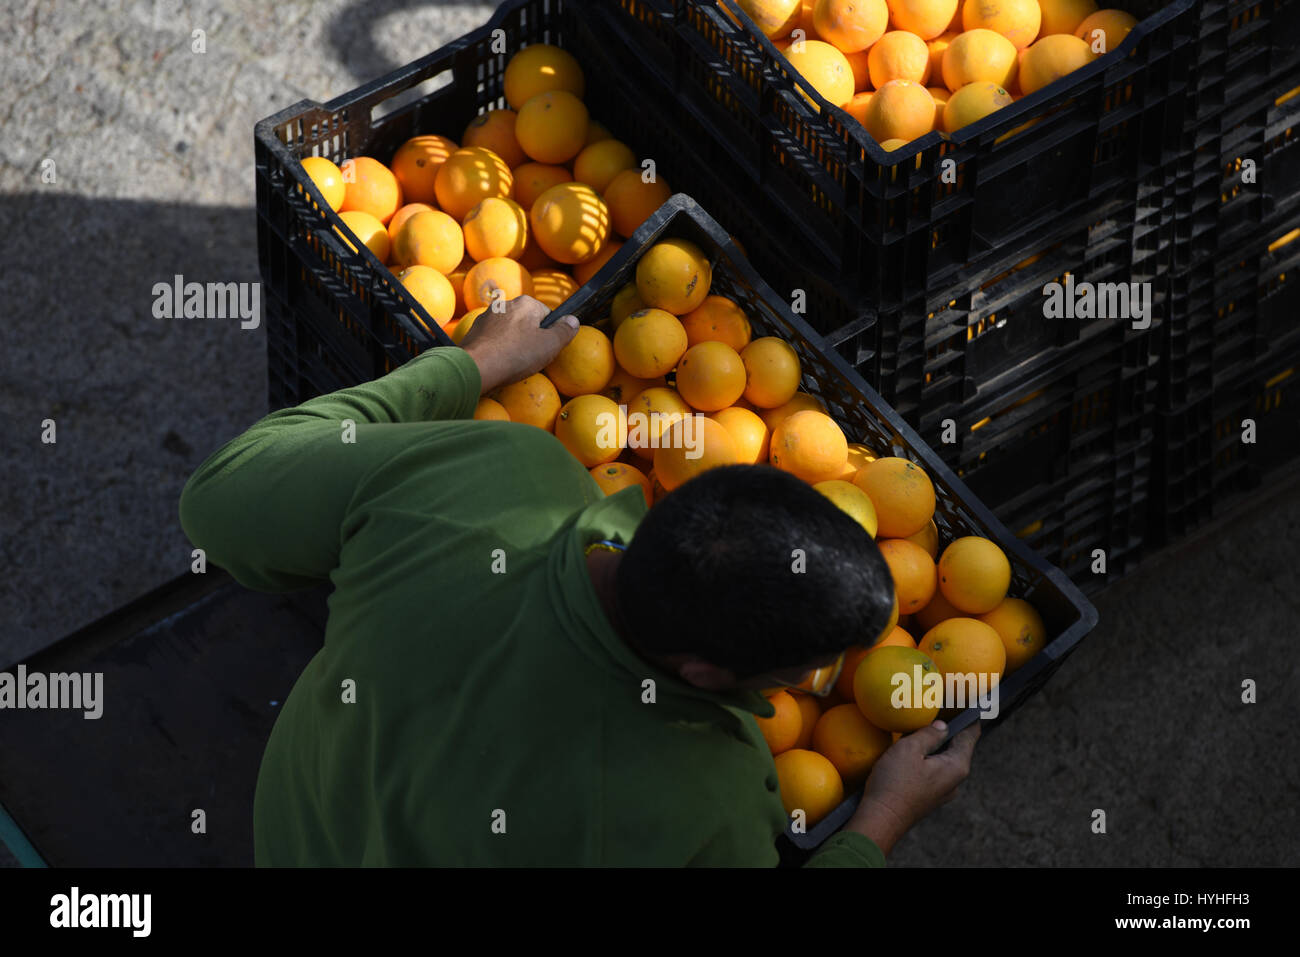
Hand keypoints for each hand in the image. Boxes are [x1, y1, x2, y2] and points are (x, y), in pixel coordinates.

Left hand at [459, 295, 579, 394]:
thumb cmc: (516, 355)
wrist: (475, 368)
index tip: (546, 350)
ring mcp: (486, 317)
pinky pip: (493, 340)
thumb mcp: (550, 345)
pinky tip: (497, 364)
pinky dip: (497, 350)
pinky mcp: (473, 332)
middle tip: (530, 360)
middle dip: (530, 339)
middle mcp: (505, 304)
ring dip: (512, 345)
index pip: (547, 315)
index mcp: (526, 303)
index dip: (550, 335)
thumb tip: (573, 320)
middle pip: (527, 323)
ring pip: (509, 332)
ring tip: (512, 365)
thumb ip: (564, 331)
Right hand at [846, 720, 980, 856]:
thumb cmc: (895, 782)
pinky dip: (927, 757)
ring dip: (935, 743)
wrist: (881, 818)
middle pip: (957, 747)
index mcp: (957, 766)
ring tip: (923, 726)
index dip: (970, 717)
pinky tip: (912, 750)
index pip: (970, 735)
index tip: (970, 701)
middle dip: (950, 729)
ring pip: (943, 759)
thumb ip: (929, 734)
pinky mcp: (928, 796)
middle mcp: (955, 780)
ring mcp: (942, 791)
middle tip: (942, 707)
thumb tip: (942, 726)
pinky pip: (933, 770)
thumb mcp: (910, 749)